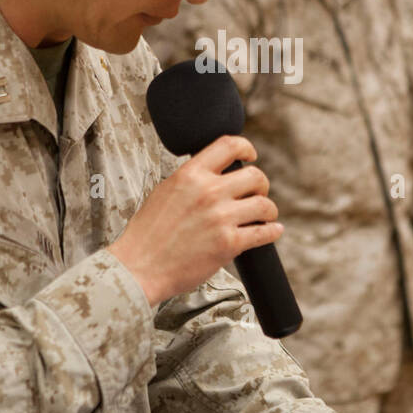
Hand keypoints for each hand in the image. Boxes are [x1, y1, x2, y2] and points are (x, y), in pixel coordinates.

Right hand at [109, 135, 280, 306]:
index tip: (250, 156)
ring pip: (265, 204)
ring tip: (265, 215)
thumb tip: (211, 174)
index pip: (229, 145)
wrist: (140, 267)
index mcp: (190, 174)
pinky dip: (272, 231)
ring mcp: (221, 218)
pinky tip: (272, 231)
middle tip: (257, 194)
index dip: (246, 148)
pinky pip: (264, 233)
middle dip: (261, 185)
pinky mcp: (229, 243)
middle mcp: (208, 192)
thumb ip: (190, 180)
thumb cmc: (148, 234)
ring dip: (269, 210)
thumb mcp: (164, 192)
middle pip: (255, 176)